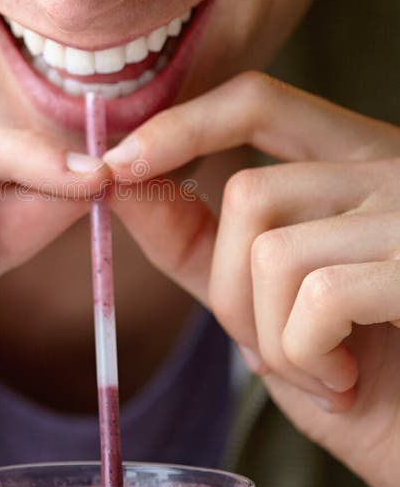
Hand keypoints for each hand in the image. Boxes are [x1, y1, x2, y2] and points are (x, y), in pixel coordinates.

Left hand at [104, 72, 399, 486]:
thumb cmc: (368, 380)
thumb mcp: (268, 302)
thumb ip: (202, 243)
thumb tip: (120, 183)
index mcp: (355, 165)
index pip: (256, 103)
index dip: (180, 126)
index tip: (114, 168)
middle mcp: (390, 168)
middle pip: (248, 194)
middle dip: (230, 293)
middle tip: (273, 353)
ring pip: (272, 250)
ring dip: (271, 340)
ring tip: (323, 375)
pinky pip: (317, 294)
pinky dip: (308, 357)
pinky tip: (347, 383)